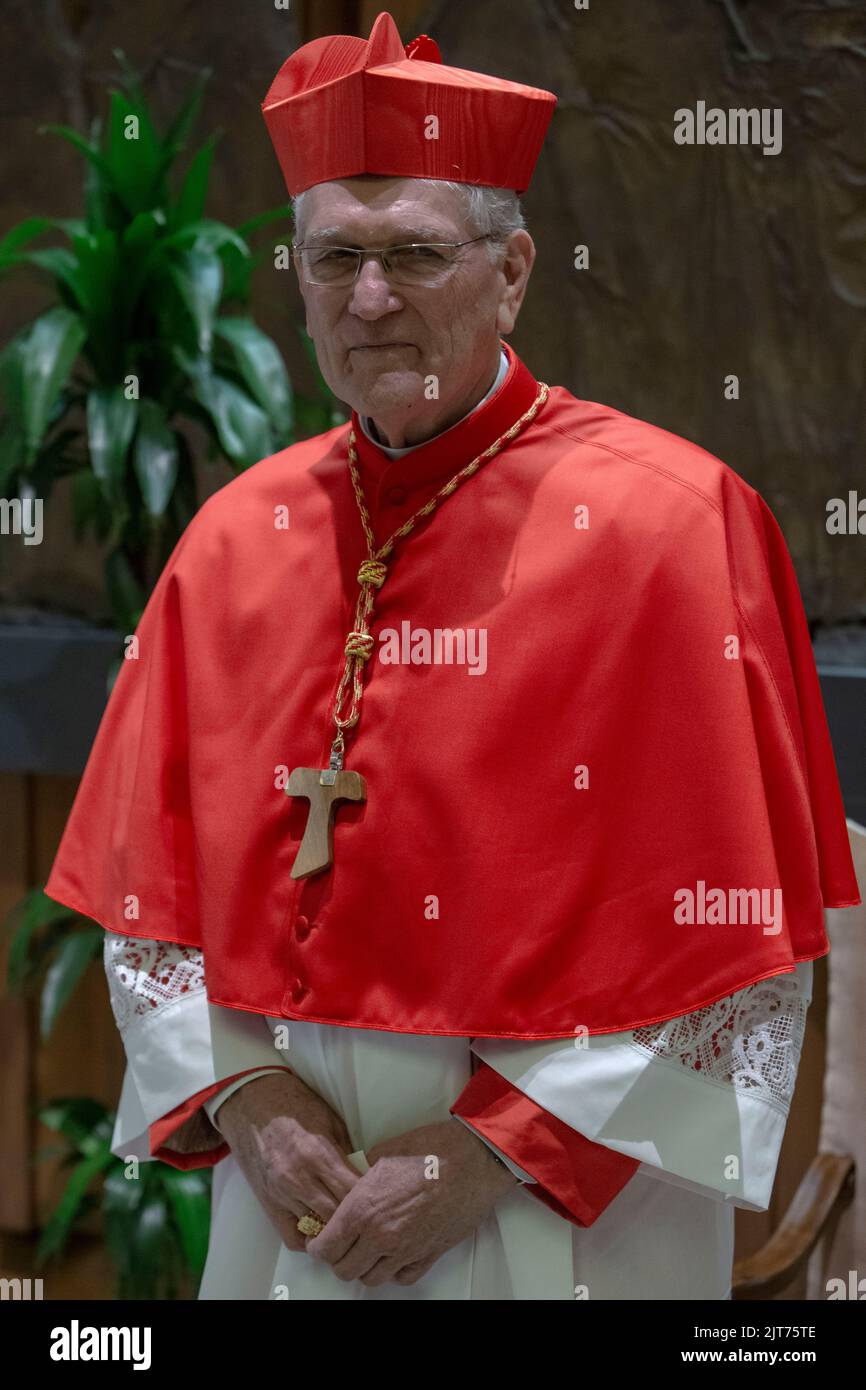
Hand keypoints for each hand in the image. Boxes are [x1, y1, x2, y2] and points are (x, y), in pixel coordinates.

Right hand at [216, 1070, 361, 1251]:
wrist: (255, 1106)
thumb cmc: (297, 1108)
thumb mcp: (330, 1123)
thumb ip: (347, 1154)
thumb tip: (366, 1179)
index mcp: (319, 1155)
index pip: (353, 1192)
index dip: (368, 1198)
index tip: (377, 1198)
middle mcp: (300, 1179)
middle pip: (338, 1216)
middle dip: (354, 1218)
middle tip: (366, 1216)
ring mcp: (282, 1195)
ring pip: (318, 1230)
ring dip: (333, 1229)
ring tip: (347, 1224)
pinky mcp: (269, 1204)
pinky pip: (293, 1237)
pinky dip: (309, 1239)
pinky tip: (320, 1229)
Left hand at [305, 1117, 518, 1286]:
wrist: (473, 1160)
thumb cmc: (431, 1149)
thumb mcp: (384, 1153)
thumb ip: (360, 1176)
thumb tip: (349, 1184)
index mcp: (363, 1209)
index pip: (325, 1247)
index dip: (318, 1244)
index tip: (321, 1237)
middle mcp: (381, 1236)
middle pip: (344, 1269)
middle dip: (338, 1257)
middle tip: (342, 1242)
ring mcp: (406, 1250)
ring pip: (371, 1279)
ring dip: (364, 1266)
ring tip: (367, 1248)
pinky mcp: (429, 1255)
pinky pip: (402, 1278)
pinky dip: (393, 1271)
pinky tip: (393, 1253)